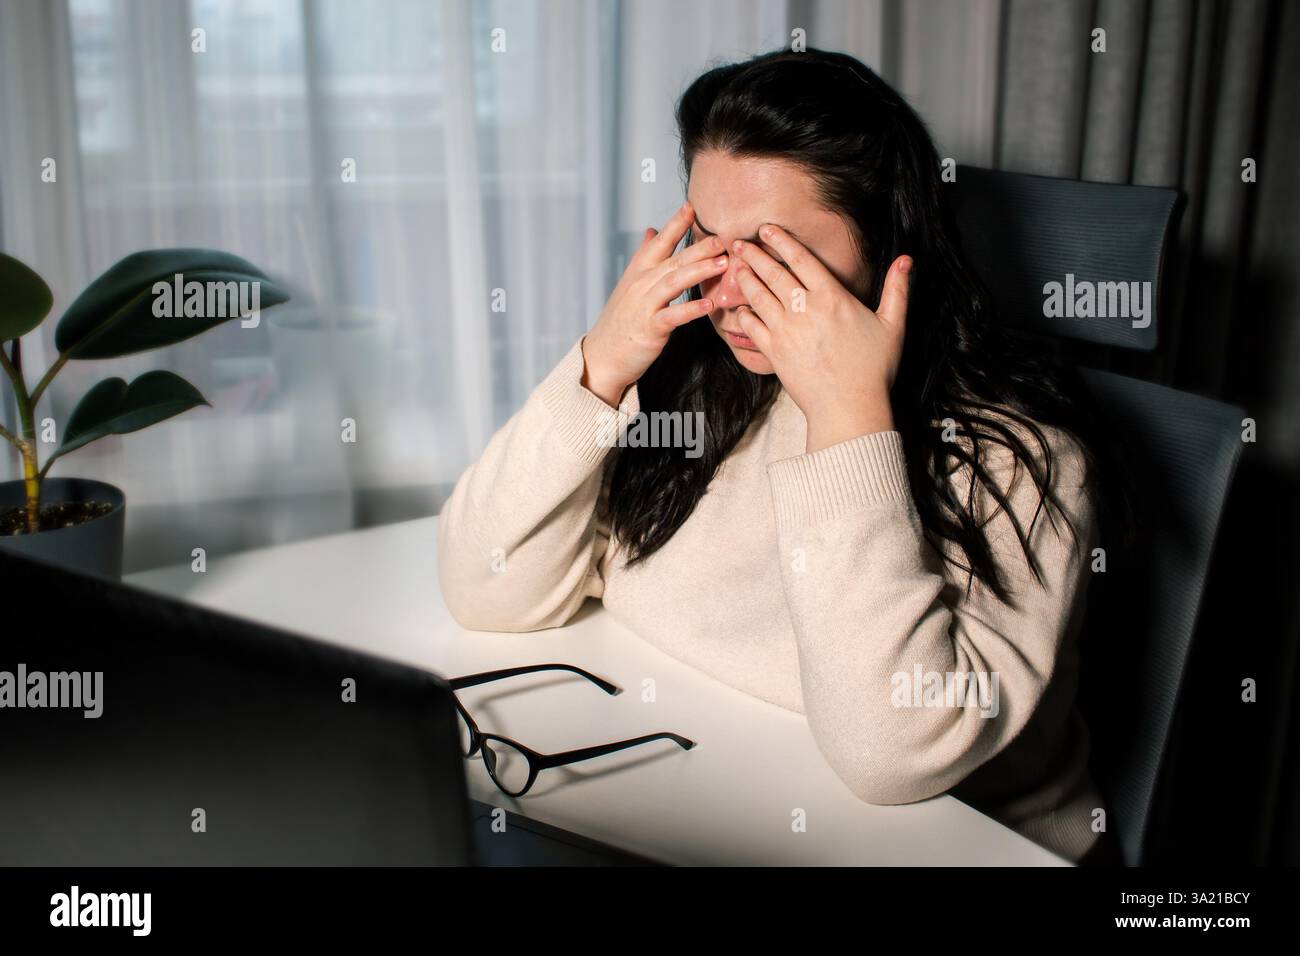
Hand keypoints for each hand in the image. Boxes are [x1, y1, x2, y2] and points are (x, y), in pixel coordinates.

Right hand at [581, 201, 729, 405]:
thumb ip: (645, 257)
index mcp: (638, 272)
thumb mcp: (630, 284)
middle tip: (722, 238)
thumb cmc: (621, 321)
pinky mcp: (649, 329)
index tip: (692, 207)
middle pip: (672, 260)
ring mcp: (644, 306)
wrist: (603, 355)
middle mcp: (640, 284)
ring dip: (699, 271)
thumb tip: (652, 231)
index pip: (658, 243)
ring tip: (722, 264)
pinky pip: (673, 316)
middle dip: (698, 247)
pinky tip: (709, 304)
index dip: (675, 224)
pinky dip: (691, 309)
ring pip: (674, 282)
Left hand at [730, 225, 910, 452]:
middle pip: (773, 273)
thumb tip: (906, 259)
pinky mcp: (773, 351)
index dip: (781, 241)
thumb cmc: (874, 369)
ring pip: (758, 296)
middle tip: (739, 242)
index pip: (801, 259)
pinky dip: (743, 314)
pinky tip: (740, 308)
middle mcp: (805, 309)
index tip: (767, 229)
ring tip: (736, 267)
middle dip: (754, 254)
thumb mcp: (892, 325)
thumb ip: (897, 289)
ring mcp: (786, 330)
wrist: (848, 408)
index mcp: (832, 297)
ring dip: (745, 279)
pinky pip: (751, 326)